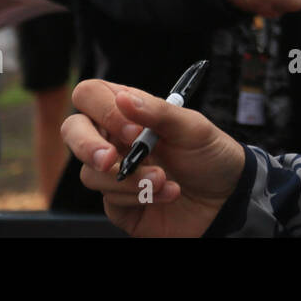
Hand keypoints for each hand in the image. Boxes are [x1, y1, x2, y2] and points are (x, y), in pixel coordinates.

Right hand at [62, 79, 245, 237]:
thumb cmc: (211, 155)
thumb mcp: (193, 127)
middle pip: (72, 130)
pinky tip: (167, 193)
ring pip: (91, 173)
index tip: (131, 130)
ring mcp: (115, 172)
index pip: (91, 96)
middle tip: (111, 159)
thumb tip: (124, 98)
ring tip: (165, 180)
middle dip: (87, 145)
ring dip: (130, 179)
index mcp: (129, 111)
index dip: (103, 110)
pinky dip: (140, 197)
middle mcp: (116, 139)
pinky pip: (110, 201)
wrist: (228, 200)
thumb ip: (158, 112)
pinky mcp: (120, 204)